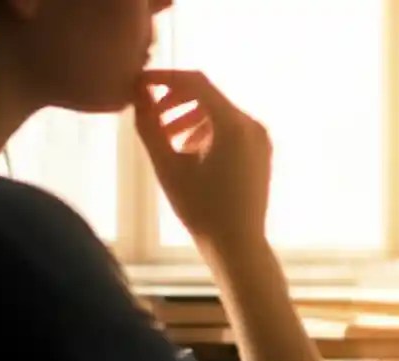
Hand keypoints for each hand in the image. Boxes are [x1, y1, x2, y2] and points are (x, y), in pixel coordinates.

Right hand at [134, 69, 271, 247]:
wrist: (238, 244)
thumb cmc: (200, 208)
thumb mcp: (166, 164)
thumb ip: (149, 124)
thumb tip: (137, 92)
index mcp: (233, 125)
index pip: (195, 82)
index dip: (164, 77)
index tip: (139, 82)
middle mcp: (253, 125)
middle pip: (208, 95)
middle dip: (176, 101)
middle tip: (151, 116)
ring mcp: (261, 138)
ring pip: (219, 112)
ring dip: (189, 117)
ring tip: (167, 138)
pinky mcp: (261, 151)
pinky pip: (231, 128)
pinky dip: (207, 131)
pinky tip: (188, 152)